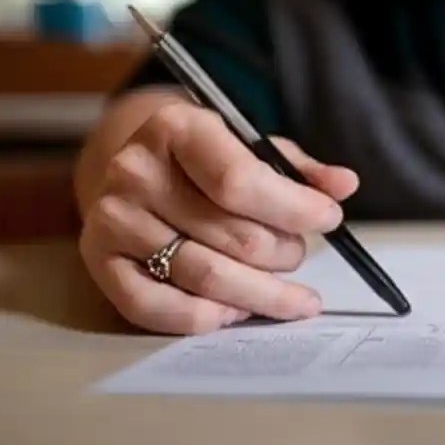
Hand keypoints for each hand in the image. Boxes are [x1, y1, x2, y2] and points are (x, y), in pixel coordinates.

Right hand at [78, 101, 357, 334]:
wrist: (134, 168)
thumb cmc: (204, 160)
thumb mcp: (249, 147)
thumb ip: (299, 169)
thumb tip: (345, 185)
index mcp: (175, 128)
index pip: (240, 181)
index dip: (293, 208)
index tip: (329, 220)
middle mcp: (135, 171)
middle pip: (233, 236)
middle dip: (284, 254)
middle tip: (298, 255)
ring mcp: (113, 218)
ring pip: (207, 277)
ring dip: (262, 294)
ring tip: (290, 296)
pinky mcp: (99, 261)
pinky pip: (159, 308)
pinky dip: (208, 317)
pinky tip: (237, 311)